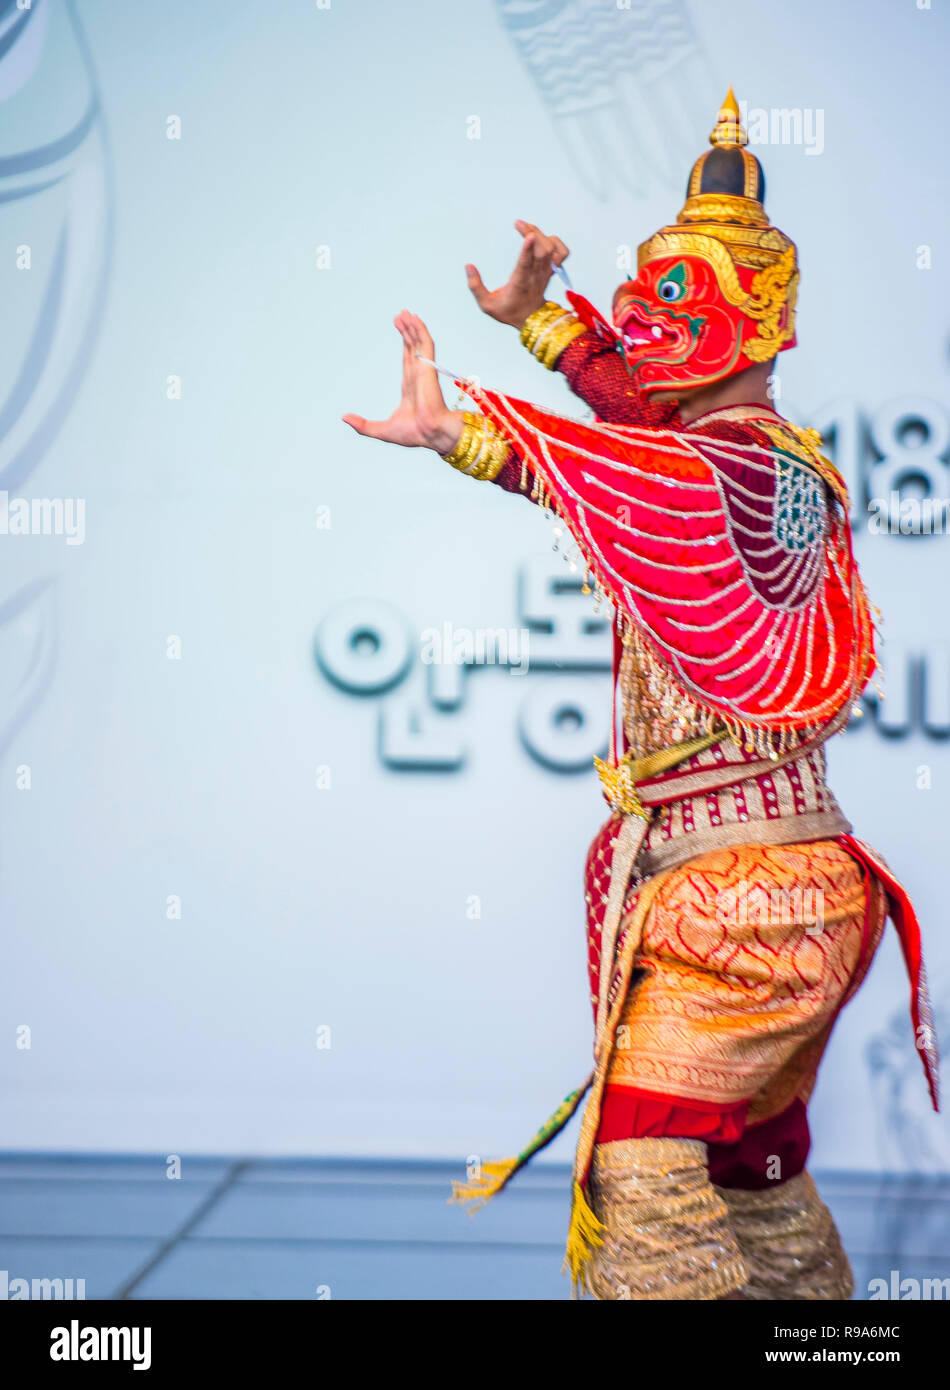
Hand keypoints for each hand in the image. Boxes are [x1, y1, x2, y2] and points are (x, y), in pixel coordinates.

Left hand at [342, 311, 462, 455]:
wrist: (430, 432)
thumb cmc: (413, 434)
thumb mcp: (381, 430)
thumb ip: (363, 425)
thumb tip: (343, 417)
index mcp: (410, 387)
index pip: (407, 359)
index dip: (405, 344)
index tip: (401, 330)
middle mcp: (418, 375)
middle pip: (412, 347)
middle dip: (407, 331)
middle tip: (401, 314)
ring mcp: (424, 370)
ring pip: (418, 342)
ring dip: (412, 326)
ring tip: (405, 312)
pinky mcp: (428, 367)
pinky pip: (425, 343)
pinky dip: (420, 329)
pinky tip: (414, 318)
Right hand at [466, 221, 569, 328]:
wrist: (531, 320)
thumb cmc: (507, 310)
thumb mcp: (486, 305)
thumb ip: (476, 287)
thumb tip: (468, 266)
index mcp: (520, 283)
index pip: (526, 265)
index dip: (528, 249)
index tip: (529, 235)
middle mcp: (536, 276)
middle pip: (542, 251)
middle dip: (532, 232)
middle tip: (518, 223)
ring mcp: (546, 273)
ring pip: (551, 249)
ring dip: (541, 234)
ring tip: (526, 228)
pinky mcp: (552, 270)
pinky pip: (562, 253)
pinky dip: (555, 242)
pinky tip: (544, 239)